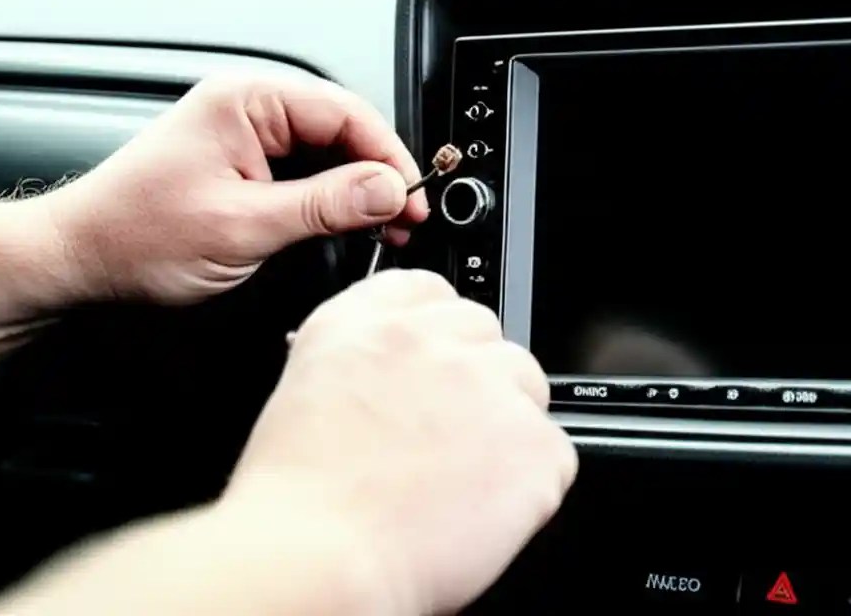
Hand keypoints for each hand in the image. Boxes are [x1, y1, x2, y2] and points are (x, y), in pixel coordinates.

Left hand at [44, 72, 429, 304]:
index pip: (345, 113)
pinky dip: (332, 200)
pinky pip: (304, 172)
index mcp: (245, 100)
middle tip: (407, 221)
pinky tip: (350, 226)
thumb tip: (387, 190)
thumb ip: (324, 206)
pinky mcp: (242, 165)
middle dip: (379, 176)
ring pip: (327, 154)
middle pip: (342, 130)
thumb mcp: (243, 226)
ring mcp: (244, 135)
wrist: (79, 260)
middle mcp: (246, 108)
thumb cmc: (136, 236)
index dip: (389, 156)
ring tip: (386, 229)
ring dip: (358, 191)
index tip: (414, 199)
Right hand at [220, 269, 578, 614]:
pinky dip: (530, 488)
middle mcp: (429, 340)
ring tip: (461, 482)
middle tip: (448, 439)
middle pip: (487, 335)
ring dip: (507, 428)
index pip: (429, 291)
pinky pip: (554, 456)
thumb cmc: (297, 502)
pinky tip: (479, 512)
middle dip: (477, 380)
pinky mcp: (533, 443)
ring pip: (528, 389)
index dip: (439, 332)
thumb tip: (395, 378)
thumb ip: (362, 366)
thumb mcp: (307, 394)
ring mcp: (487, 386)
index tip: (439, 362)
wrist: (318, 560)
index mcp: (365, 322)